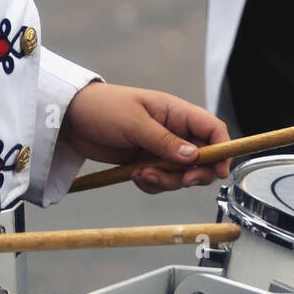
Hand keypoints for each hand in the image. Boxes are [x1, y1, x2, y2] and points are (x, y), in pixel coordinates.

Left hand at [59, 83, 230, 193]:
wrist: (71, 119)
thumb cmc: (103, 108)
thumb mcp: (134, 123)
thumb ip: (164, 141)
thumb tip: (194, 156)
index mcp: (176, 112)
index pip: (212, 129)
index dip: (222, 150)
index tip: (220, 172)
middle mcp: (173, 131)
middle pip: (202, 158)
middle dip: (193, 174)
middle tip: (180, 181)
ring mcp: (159, 148)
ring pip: (180, 174)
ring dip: (166, 181)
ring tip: (142, 174)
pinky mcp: (145, 162)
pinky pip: (160, 181)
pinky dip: (151, 184)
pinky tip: (134, 176)